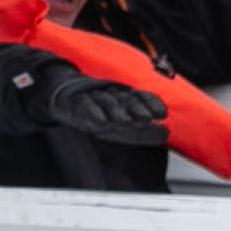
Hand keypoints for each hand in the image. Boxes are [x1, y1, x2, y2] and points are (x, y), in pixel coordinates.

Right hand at [39, 71, 169, 145]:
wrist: (64, 99)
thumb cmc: (100, 115)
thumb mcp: (123, 127)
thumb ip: (145, 132)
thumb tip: (166, 134)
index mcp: (124, 99)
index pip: (140, 98)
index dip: (151, 104)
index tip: (162, 113)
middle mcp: (111, 96)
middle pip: (126, 100)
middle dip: (137, 109)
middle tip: (145, 118)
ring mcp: (93, 98)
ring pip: (107, 102)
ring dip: (117, 111)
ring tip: (125, 121)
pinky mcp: (76, 104)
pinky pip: (85, 106)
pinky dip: (93, 112)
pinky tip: (101, 121)